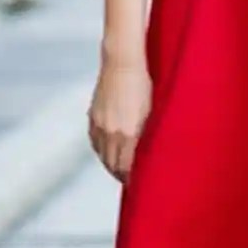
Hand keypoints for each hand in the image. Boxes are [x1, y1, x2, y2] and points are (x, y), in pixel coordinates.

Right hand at [87, 59, 152, 183]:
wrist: (123, 62)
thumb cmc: (146, 84)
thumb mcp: (154, 111)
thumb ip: (149, 134)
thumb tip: (150, 153)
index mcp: (128, 134)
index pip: (126, 168)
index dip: (132, 179)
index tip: (140, 185)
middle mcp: (111, 132)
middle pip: (113, 165)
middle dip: (122, 175)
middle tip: (132, 181)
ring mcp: (100, 124)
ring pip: (103, 155)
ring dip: (111, 164)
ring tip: (121, 170)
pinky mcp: (93, 116)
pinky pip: (95, 142)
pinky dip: (102, 150)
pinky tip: (109, 152)